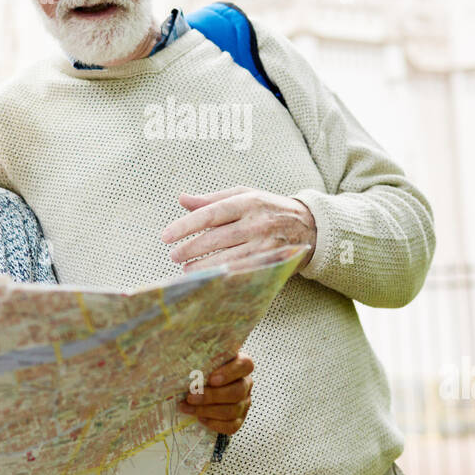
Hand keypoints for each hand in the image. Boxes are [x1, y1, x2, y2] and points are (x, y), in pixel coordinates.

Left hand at [160, 186, 315, 273]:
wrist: (308, 225)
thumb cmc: (267, 208)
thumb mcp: (243, 195)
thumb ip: (212, 199)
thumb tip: (182, 199)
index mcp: (248, 202)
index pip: (210, 214)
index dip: (185, 226)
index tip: (166, 236)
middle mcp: (257, 223)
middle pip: (216, 239)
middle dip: (190, 249)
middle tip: (174, 255)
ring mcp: (265, 245)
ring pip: (227, 259)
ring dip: (202, 266)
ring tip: (186, 269)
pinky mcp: (270, 262)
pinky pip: (241, 272)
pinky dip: (222, 276)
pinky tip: (208, 278)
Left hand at [179, 353, 253, 435]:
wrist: (199, 390)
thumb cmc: (199, 370)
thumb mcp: (200, 357)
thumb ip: (197, 350)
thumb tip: (180, 344)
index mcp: (240, 365)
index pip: (246, 365)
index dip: (231, 372)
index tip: (211, 379)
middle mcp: (245, 384)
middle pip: (237, 391)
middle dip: (212, 396)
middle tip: (190, 396)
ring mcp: (244, 403)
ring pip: (233, 410)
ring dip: (208, 410)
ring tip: (188, 408)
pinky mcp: (239, 419)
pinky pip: (232, 426)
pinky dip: (214, 424)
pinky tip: (200, 418)